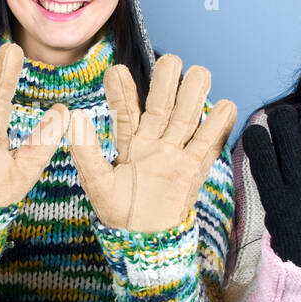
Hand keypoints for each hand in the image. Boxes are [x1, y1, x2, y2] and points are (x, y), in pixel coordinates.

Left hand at [70, 53, 236, 232]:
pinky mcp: (193, 169)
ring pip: (186, 117)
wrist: (143, 240)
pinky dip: (218, 126)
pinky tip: (224, 106)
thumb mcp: (96, 181)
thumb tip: (76, 117)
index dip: (122, 90)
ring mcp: (175, 153)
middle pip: (163, 105)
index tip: (116, 70)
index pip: (126, 109)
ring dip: (193, 96)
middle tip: (170, 61)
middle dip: (167, 82)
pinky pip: (207, 145)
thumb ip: (86, 151)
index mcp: (129, 142)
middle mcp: (153, 141)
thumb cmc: (117, 211)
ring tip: (198, 73)